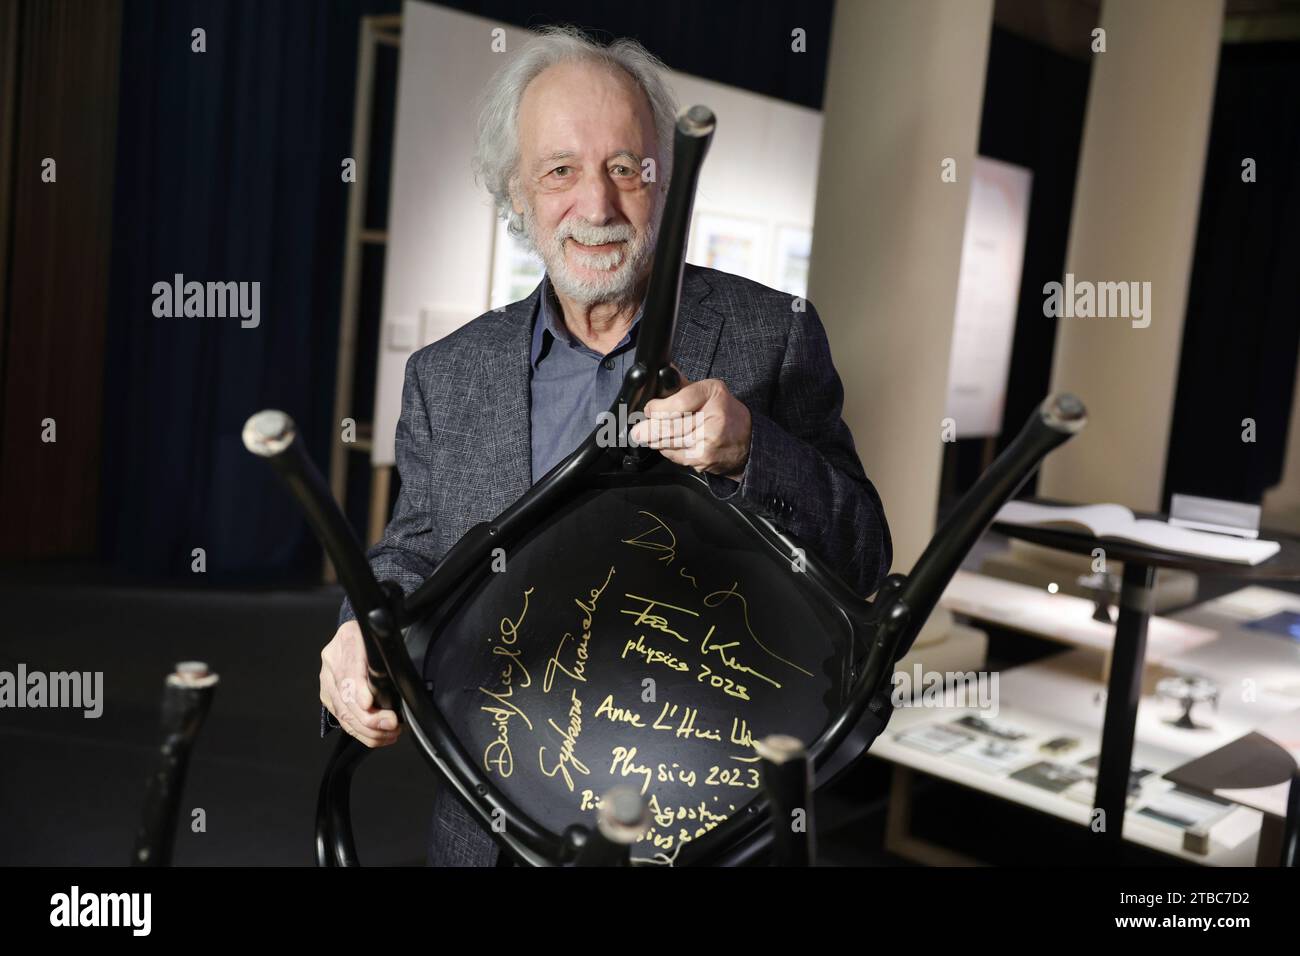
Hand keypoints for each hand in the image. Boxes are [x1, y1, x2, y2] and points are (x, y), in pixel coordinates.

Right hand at [320, 620, 401, 747]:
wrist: (354, 634)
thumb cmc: (373, 635)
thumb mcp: (383, 635)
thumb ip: (388, 652)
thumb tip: (401, 679)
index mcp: (348, 640)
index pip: (349, 667)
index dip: (357, 689)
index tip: (368, 704)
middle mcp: (333, 661)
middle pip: (345, 696)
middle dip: (369, 718)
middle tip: (391, 724)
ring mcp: (327, 679)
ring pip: (343, 713)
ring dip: (368, 729)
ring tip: (390, 733)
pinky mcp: (328, 695)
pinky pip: (342, 719)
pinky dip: (361, 732)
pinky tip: (378, 736)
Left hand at [630, 368, 751, 478]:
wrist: (748, 442)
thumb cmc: (727, 413)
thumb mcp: (711, 391)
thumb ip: (684, 386)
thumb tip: (664, 372)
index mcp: (714, 396)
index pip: (679, 403)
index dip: (658, 408)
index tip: (649, 409)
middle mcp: (713, 419)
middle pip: (671, 426)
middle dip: (649, 428)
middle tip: (637, 429)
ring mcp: (708, 443)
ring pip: (670, 442)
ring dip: (653, 440)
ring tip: (644, 435)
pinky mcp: (704, 460)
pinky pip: (676, 455)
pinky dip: (666, 450)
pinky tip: (663, 444)